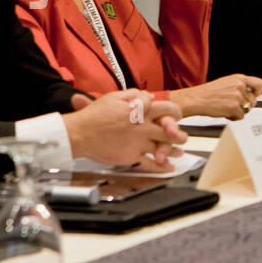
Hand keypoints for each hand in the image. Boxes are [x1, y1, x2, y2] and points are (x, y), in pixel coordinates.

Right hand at [65, 89, 186, 171]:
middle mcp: (142, 126)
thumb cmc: (93, 116)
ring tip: (180, 151)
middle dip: (179, 132)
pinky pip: (151, 164)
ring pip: (164, 147)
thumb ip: (133, 95)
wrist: (79, 134)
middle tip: (182, 135)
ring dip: (175, 150)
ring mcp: (138, 142)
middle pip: (170, 129)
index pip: (166, 107)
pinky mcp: (132, 157)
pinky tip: (168, 167)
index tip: (175, 115)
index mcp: (139, 110)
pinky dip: (162, 167)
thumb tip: (148, 96)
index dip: (173, 111)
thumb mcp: (113, 97)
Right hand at [170, 74, 261, 118]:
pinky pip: (241, 117)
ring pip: (247, 109)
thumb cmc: (208, 93)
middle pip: (253, 100)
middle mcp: (240, 86)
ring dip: (238, 112)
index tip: (254, 96)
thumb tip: (250, 95)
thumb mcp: (226, 83)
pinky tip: (225, 113)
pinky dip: (234, 118)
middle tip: (235, 107)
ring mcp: (237, 96)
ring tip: (226, 109)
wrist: (196, 99)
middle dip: (246, 106)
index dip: (258, 92)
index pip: (259, 84)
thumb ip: (239, 87)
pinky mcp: (234, 107)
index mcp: (238, 78)